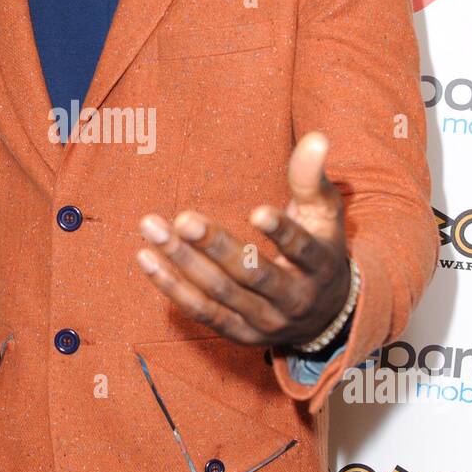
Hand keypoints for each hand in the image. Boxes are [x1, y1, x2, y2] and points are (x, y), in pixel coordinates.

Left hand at [135, 131, 351, 346]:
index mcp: (320, 266)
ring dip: (183, 262)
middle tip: (183, 219)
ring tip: (152, 228)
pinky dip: (172, 287)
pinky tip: (147, 258)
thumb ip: (312, 178)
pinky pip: (201, 312)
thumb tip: (316, 138)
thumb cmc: (320, 249)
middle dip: (215, 246)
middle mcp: (294, 299)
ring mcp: (264, 321)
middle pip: (252, 274)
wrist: (325, 316)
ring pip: (220, 293)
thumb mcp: (324, 214)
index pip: (302, 251)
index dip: (282, 233)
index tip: (257, 212)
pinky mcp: (238, 334)